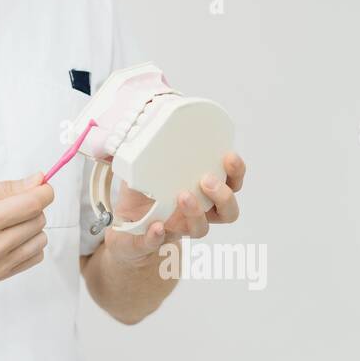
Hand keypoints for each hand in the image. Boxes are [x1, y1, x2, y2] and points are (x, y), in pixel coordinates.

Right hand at [0, 174, 53, 287]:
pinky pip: (33, 258)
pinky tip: (8, 238)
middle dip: (31, 206)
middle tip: (10, 203)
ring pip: (40, 240)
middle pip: (38, 220)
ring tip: (7, 222)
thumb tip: (38, 182)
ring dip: (31, 227)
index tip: (42, 186)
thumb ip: (5, 187)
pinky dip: (28, 245)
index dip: (44, 191)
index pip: (33, 204)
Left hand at [102, 151, 246, 262]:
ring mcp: (178, 229)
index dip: (236, 173)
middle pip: (227, 212)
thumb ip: (150, 147)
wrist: (123, 230)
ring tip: (183, 195)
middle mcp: (197, 213)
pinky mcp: (153, 242)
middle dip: (223, 195)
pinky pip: (158, 243)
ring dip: (196, 212)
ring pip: (201, 229)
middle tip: (207, 179)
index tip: (229, 156)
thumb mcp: (145, 167)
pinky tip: (156, 227)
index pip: (231, 184)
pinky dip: (157, 236)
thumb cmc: (142, 195)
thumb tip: (146, 116)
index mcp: (202, 193)